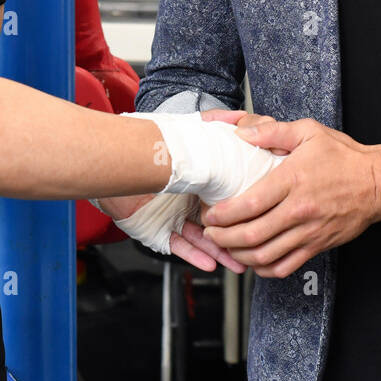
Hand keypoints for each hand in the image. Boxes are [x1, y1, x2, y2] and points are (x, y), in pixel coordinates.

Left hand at [94, 107, 276, 270]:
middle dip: (236, 238)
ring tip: (238, 263)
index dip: (243, 211)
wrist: (118, 160)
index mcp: (196, 182)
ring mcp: (172, 218)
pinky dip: (195, 256)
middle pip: (216, 225)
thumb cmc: (152, 147)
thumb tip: (240, 117)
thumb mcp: (190, 133)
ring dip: (220, 252)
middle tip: (254, 249)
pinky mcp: (157, 231)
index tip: (262, 217)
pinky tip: (212, 263)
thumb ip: (216, 123)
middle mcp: (185, 202)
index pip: (225, 201)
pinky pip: (179, 247)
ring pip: (201, 240)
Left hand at [199, 118, 380, 278]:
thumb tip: (242, 132)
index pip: (250, 204)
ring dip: (239, 255)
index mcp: (293, 180)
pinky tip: (253, 260)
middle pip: (252, 235)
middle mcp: (299, 210)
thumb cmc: (344, 157)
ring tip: (225, 247)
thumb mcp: (309, 132)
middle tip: (209, 233)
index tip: (209, 214)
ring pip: (266, 255)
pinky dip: (264, 268)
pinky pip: (286, 266)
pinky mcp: (318, 246)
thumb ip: (272, 131)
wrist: (379, 183)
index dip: (223, 214)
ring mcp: (309, 231)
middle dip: (223, 238)